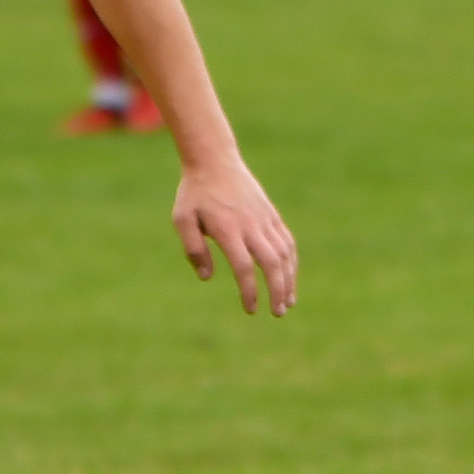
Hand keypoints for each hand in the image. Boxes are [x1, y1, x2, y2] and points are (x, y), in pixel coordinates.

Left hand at [171, 150, 295, 315]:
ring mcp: (264, 219)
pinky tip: (289, 278)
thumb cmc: (194, 193)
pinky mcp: (271, 215)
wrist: (215, 161)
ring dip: (289, 280)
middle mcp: (251, 225)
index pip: (244, 267)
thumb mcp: (182, 219)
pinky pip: (287, 241)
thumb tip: (206, 277)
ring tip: (288, 303)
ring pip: (285, 254)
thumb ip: (193, 249)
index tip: (250, 309)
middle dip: (277, 291)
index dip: (249, 291)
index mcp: (228, 229)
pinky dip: (291, 261)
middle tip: (277, 313)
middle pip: (272, 263)